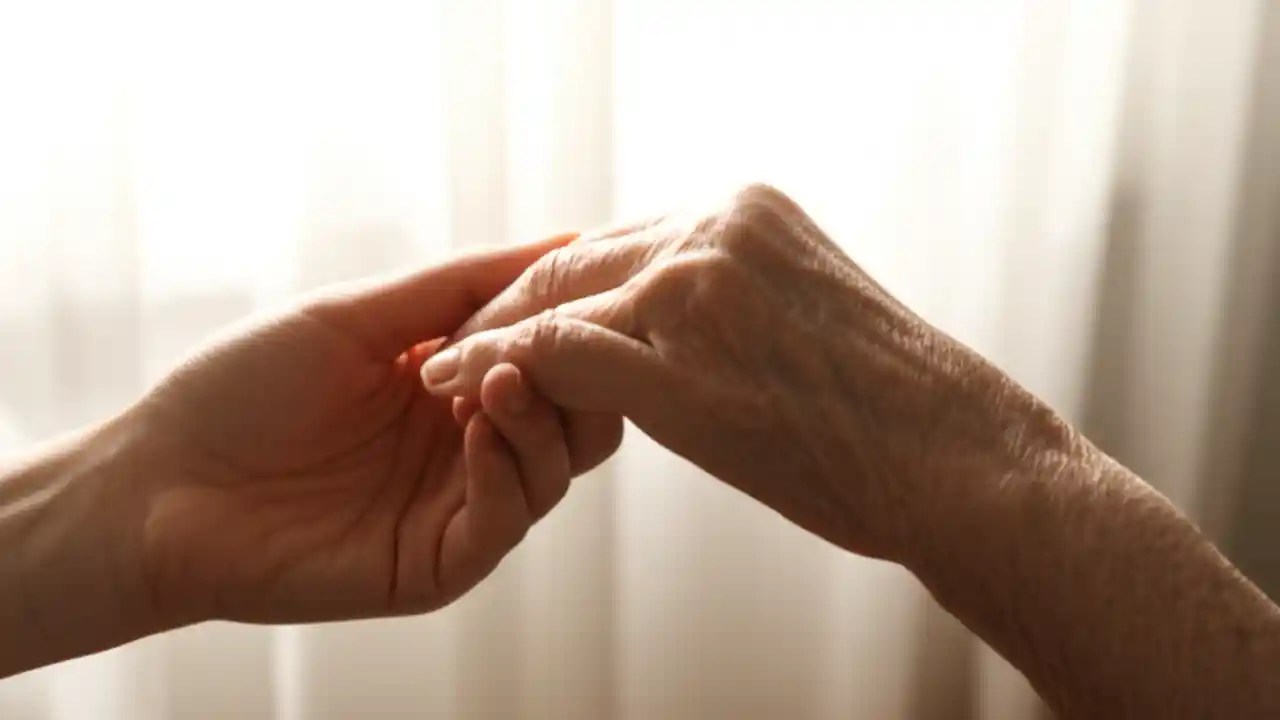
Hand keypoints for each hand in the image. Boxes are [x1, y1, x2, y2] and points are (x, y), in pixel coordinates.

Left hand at [125, 237, 621, 624]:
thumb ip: (465, 282)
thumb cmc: (244, 387)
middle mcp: (465, 447)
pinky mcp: (433, 565)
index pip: (555, 361)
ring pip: (552, 473)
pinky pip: (502, 526)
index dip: (575, 326)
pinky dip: (506, 476)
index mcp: (455, 385)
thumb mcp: (361, 314)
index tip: (586, 284)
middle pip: (576, 423)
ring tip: (501, 380)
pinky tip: (474, 433)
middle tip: (546, 343)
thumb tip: (569, 239)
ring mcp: (453, 507)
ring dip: (539, 420)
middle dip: (575, 378)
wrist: (160, 484)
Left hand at [419, 185, 1070, 561]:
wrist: (954, 460)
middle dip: (508, 302)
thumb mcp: (809, 319)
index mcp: (748, 209)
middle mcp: (717, 227)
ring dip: (489, 336)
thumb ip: (735, 300)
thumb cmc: (894, 414)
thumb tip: (680, 326)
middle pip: (576, 258)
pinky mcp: (679, 359)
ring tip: (440, 367)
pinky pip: (556, 353)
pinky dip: (499, 369)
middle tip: (455, 337)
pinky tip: (457, 390)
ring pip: (556, 299)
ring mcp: (697, 286)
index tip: (516, 311)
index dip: (557, 278)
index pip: (619, 239)